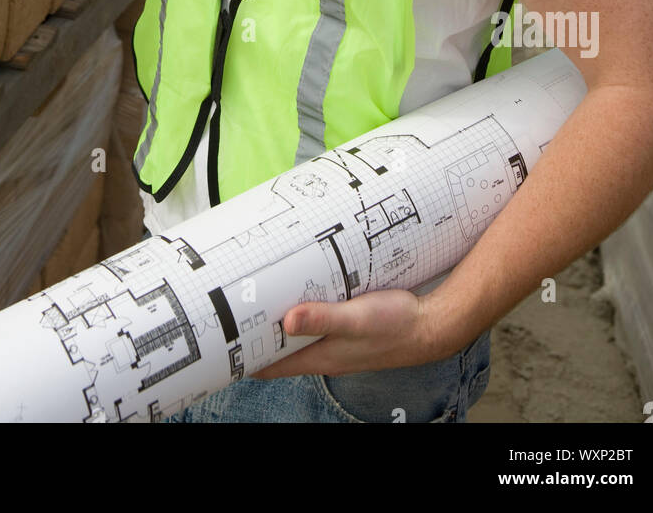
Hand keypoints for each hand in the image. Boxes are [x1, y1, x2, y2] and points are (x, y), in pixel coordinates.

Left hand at [254, 287, 448, 379]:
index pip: (270, 365)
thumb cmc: (395, 327)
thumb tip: (286, 320)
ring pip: (297, 331)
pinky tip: (301, 286)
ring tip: (259, 291)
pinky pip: (316, 318)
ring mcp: (335, 339)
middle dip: (257, 330)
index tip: (222, 341)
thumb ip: (323, 318)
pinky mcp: (347, 324)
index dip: (245, 356)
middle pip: (279, 347)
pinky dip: (303, 306)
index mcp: (319, 356)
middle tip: (235, 303)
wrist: (430, 325)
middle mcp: (323, 351)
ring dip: (279, 316)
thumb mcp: (356, 318)